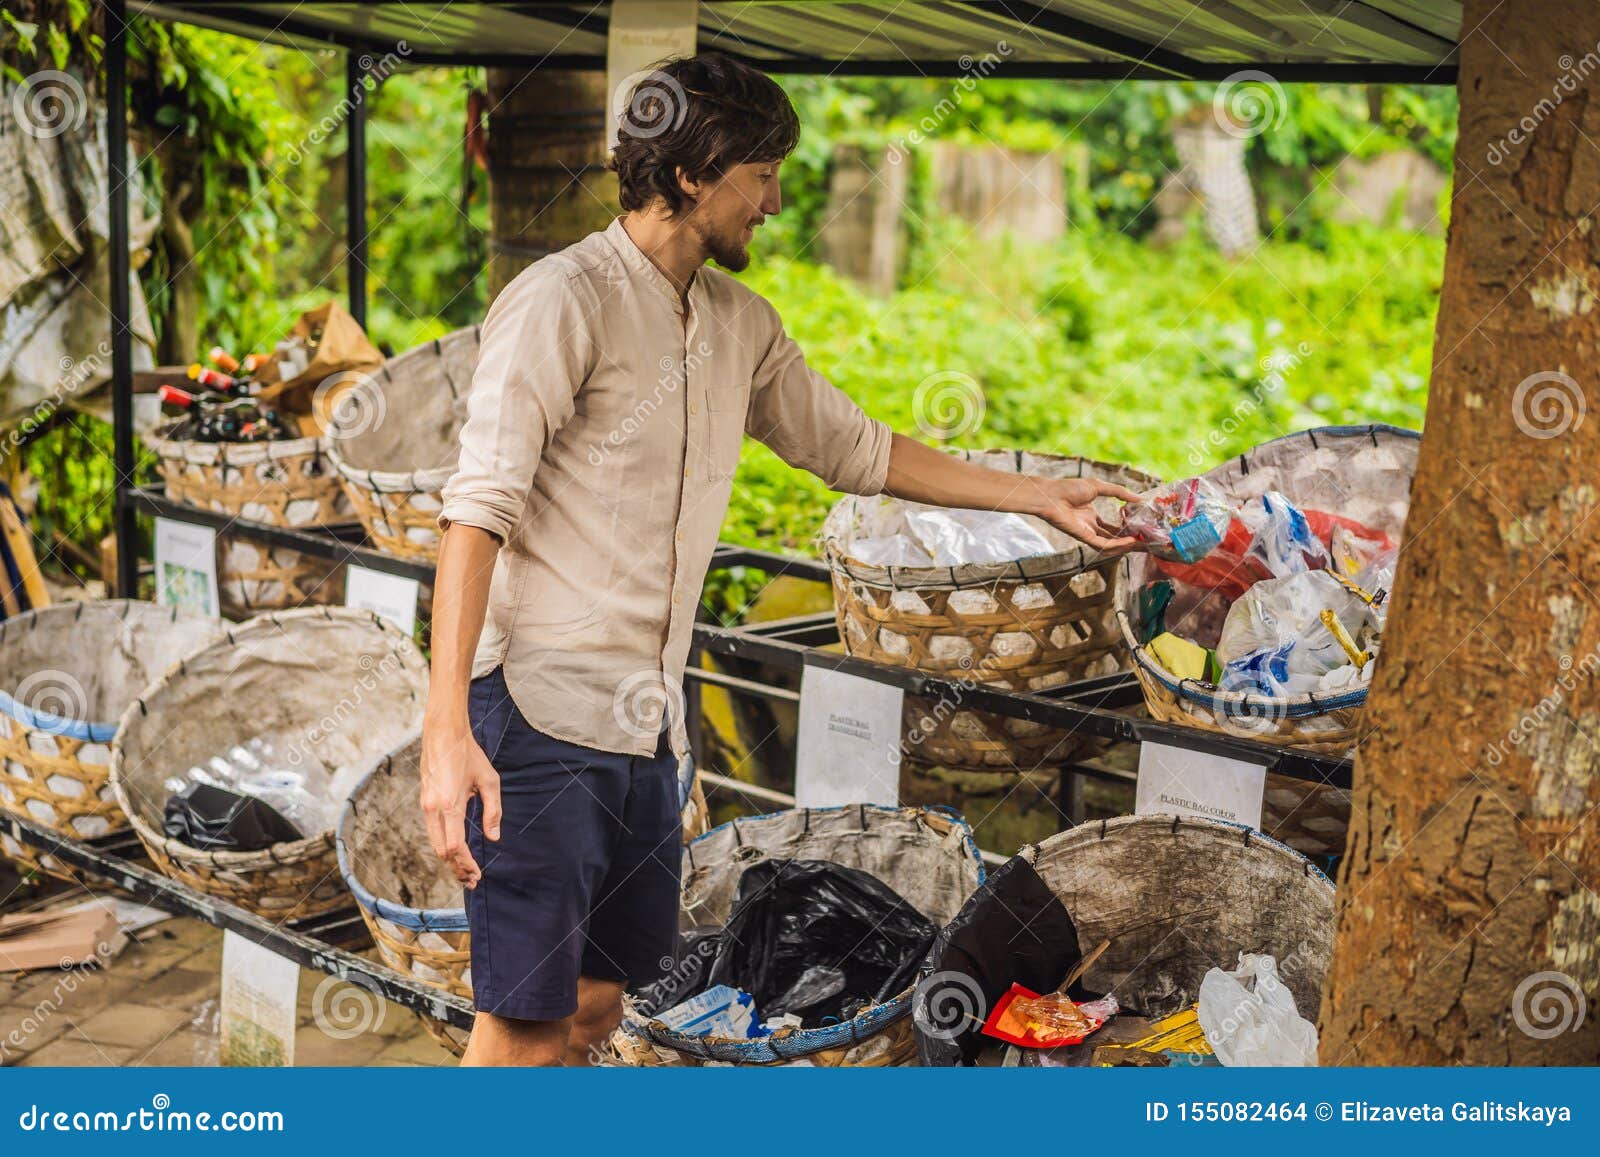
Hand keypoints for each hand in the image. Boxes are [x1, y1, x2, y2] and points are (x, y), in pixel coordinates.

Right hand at [420, 716, 501, 888]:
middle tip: (472, 880)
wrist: (442, 733)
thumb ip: (493, 810)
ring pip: (434, 843)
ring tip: (465, 871)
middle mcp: (433, 808)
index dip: (466, 864)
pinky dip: (443, 845)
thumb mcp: (489, 780)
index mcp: (450, 804)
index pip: (455, 846)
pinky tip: (456, 850)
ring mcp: (425, 805)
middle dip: (456, 868)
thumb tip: (493, 836)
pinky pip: (432, 831)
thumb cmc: (468, 754)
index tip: (477, 875)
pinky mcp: (424, 801)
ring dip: (449, 860)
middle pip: (442, 851)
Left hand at [1033, 477, 1142, 551]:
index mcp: (1091, 514)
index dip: (1126, 527)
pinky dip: (1117, 544)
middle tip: (1145, 540)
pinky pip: (1103, 544)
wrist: (1050, 495)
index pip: (1112, 525)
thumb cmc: (1069, 488)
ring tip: (1142, 543)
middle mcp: (1090, 525)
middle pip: (1113, 536)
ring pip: (1110, 543)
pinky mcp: (1084, 537)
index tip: (1140, 527)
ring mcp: (1087, 532)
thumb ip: (1119, 492)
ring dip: (1126, 544)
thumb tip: (1138, 498)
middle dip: (1129, 539)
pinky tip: (1129, 541)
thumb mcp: (1098, 487)